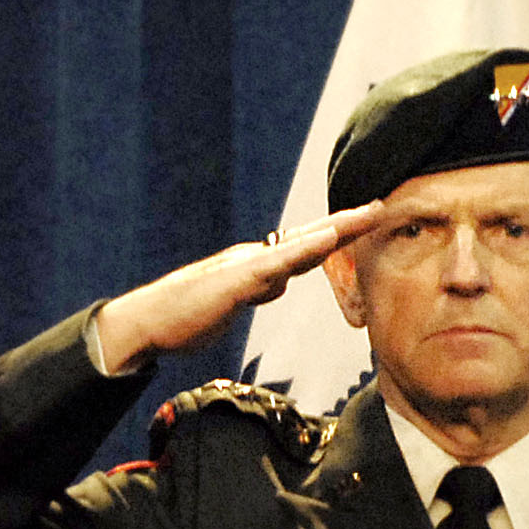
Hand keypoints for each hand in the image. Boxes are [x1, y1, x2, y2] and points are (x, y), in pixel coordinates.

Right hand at [91, 199, 393, 372]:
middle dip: (347, 223)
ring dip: (334, 230)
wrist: (148, 322)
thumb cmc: (188, 315)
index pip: (304, 248)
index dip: (336, 234)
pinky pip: (276, 265)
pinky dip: (304, 251)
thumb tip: (282, 283)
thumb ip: (261, 289)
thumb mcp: (235, 302)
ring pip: (298, 246)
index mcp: (257, 266)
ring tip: (365, 216)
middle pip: (309, 238)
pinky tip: (325, 242)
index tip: (367, 223)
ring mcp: (246, 268)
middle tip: (380, 207)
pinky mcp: (235, 282)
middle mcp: (255, 258)